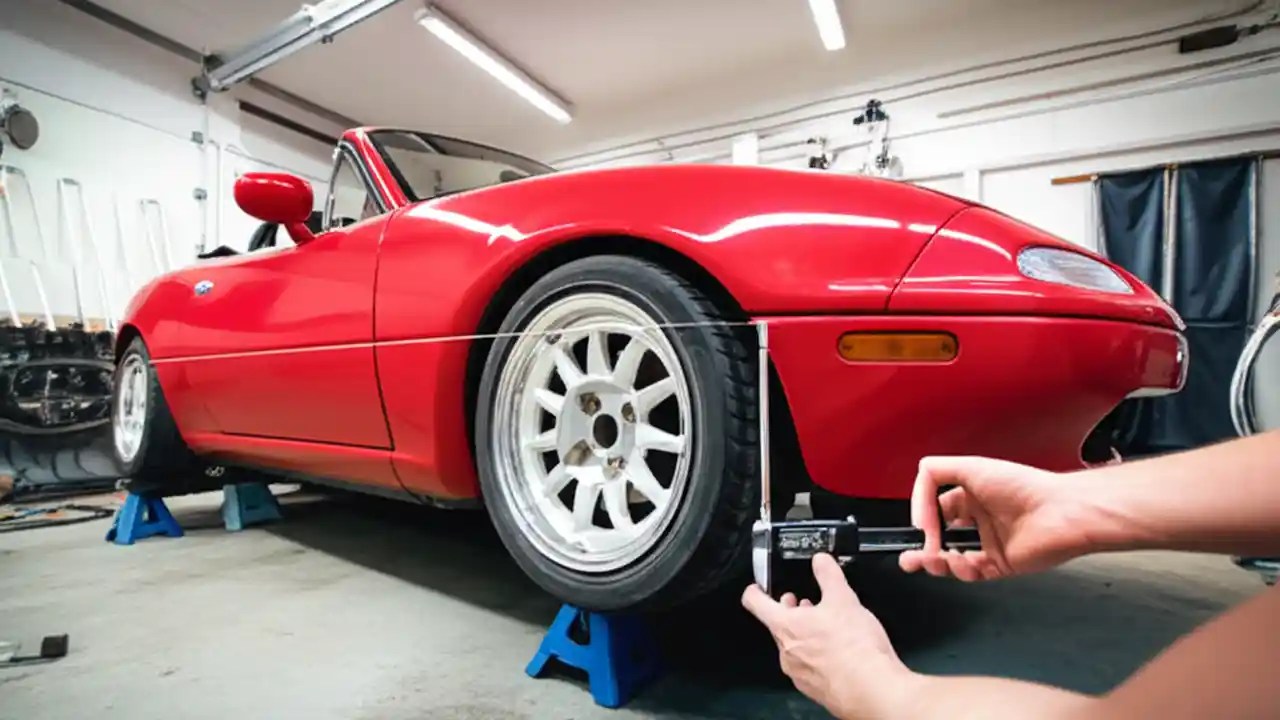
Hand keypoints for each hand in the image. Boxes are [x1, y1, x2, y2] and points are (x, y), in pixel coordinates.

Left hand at [742, 554, 914, 718]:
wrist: (869, 689)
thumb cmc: (853, 648)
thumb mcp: (843, 598)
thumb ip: (829, 575)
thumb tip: (821, 561)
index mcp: (785, 626)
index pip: (755, 603)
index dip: (755, 591)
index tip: (757, 587)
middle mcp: (786, 651)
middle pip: (778, 626)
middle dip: (790, 612)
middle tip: (801, 604)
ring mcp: (799, 673)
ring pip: (794, 648)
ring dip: (805, 635)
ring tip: (824, 626)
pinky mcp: (815, 688)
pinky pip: (810, 668)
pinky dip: (819, 656)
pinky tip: (838, 652)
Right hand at [899, 456, 1089, 580]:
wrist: (1060, 513)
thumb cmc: (1023, 486)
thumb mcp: (970, 467)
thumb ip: (935, 472)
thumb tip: (916, 499)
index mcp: (971, 495)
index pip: (936, 509)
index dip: (923, 518)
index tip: (919, 525)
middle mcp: (979, 520)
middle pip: (940, 538)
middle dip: (922, 549)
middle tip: (910, 557)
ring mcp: (989, 544)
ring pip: (952, 560)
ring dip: (937, 562)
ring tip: (930, 561)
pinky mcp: (1001, 565)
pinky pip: (973, 573)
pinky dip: (961, 570)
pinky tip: (960, 562)